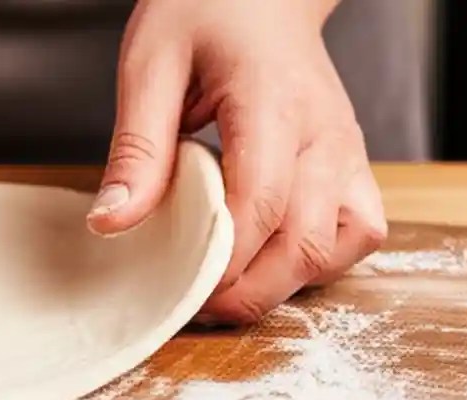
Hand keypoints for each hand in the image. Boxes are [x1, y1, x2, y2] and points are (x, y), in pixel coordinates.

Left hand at [87, 0, 386, 324]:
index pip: (260, 203)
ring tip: (225, 287)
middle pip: (303, 243)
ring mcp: (346, 151)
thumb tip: (110, 223)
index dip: (220, 261)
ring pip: (336, 249)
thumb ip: (137, 149)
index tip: (176, 289)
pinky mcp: (352, 165)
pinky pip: (356, 233)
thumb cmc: (204, 14)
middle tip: (190, 303)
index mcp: (273, 104)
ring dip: (281, 284)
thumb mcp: (150, 66)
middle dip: (245, 291)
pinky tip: (269, 259)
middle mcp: (324, 134)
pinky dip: (317, 263)